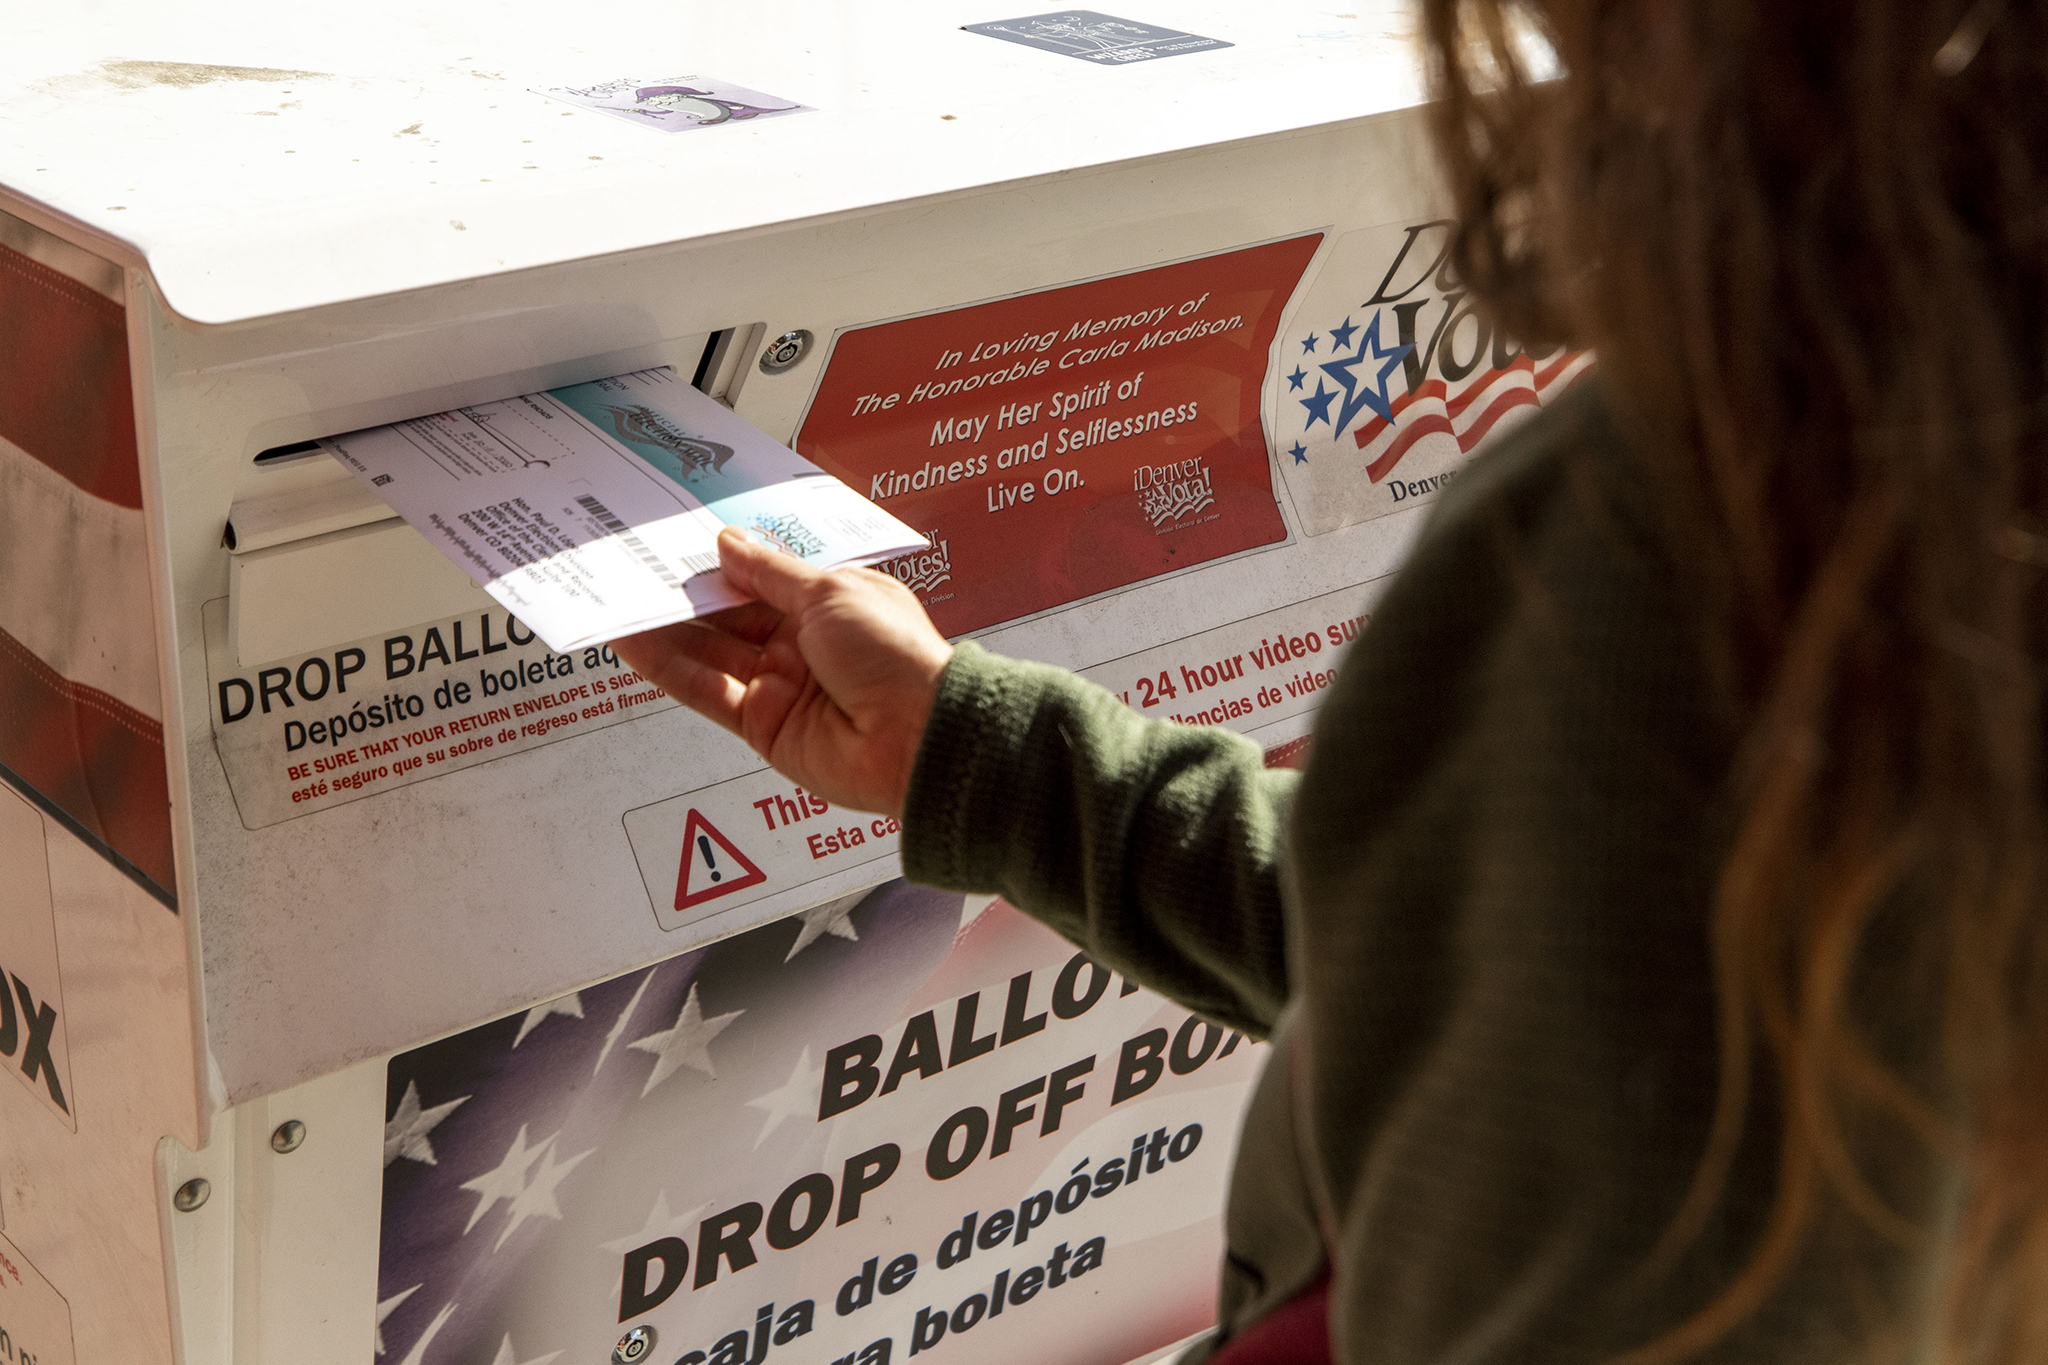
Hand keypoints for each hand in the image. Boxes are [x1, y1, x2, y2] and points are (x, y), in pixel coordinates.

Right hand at [612, 527, 953, 817]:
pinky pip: (706, 691)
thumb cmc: (897, 656)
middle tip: (637, 567)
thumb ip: (770, 573)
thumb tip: (731, 544)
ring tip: (622, 599)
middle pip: (732, 616)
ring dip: (668, 628)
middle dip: (688, 594)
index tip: (679, 544)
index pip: (764, 579)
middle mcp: (806, 645)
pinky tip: (636, 644)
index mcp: (832, 605)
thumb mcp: (831, 591)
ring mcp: (782, 686)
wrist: (917, 737)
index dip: (723, 564)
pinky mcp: (763, 726)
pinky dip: (669, 668)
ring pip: (712, 652)